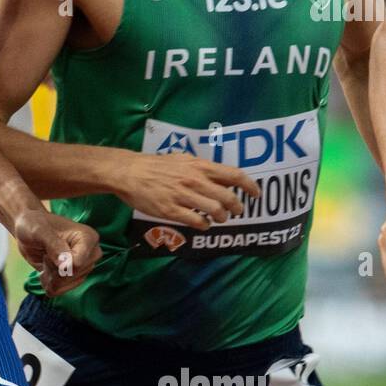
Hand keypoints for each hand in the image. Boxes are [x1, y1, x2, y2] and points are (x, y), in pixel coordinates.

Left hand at [13, 207, 101, 296]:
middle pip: (72, 276)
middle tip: (45, 254)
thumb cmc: (34, 224)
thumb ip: (52, 244)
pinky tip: (44, 272)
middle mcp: (91, 254)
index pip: (77, 264)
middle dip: (53, 270)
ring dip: (49, 277)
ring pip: (66, 285)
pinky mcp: (74, 277)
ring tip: (45, 261)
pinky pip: (61, 291)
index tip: (47, 252)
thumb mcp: (38, 230)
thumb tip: (65, 265)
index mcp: (88, 238)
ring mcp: (83, 267)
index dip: (58, 265)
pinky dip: (48, 284)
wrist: (28, 229)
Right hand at [110, 151, 258, 228]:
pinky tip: (202, 224)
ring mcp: (183, 196)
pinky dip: (204, 225)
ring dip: (220, 217)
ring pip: (215, 211)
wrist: (130, 173)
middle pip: (228, 197)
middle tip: (236, 212)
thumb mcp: (183, 160)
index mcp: (199, 166)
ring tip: (217, 218)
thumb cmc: (157, 165)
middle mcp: (195, 180)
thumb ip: (202, 168)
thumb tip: (221, 176)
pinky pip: (196, 222)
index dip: (250, 187)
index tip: (256, 195)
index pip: (234, 175)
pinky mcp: (171, 210)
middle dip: (236, 208)